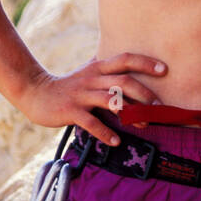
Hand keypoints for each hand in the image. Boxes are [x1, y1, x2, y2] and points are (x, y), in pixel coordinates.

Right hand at [19, 52, 167, 146]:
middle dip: (144, 94)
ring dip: (130, 113)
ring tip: (144, 124)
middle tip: (158, 106)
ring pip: (110, 100)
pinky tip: (116, 141)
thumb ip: (109, 69)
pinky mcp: (71, 111)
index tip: (164, 70)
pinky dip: (105, 133)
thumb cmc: (69, 85)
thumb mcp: (89, 72)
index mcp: (98, 67)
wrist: (36, 93)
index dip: (145, 62)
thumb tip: (133, 67)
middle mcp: (92, 78)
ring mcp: (81, 95)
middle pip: (123, 81)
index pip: (126, 59)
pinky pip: (91, 123)